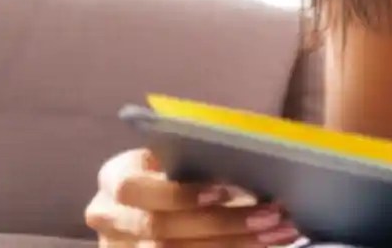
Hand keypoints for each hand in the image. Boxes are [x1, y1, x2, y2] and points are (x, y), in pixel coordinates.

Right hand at [85, 148, 298, 246]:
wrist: (158, 200)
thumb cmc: (176, 167)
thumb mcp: (177, 154)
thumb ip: (200, 154)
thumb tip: (252, 153)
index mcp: (115, 178)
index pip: (133, 189)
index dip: (178, 195)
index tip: (224, 191)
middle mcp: (111, 219)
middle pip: (160, 231)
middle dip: (222, 224)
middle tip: (272, 214)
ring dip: (236, 244)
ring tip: (280, 231)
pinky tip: (267, 244)